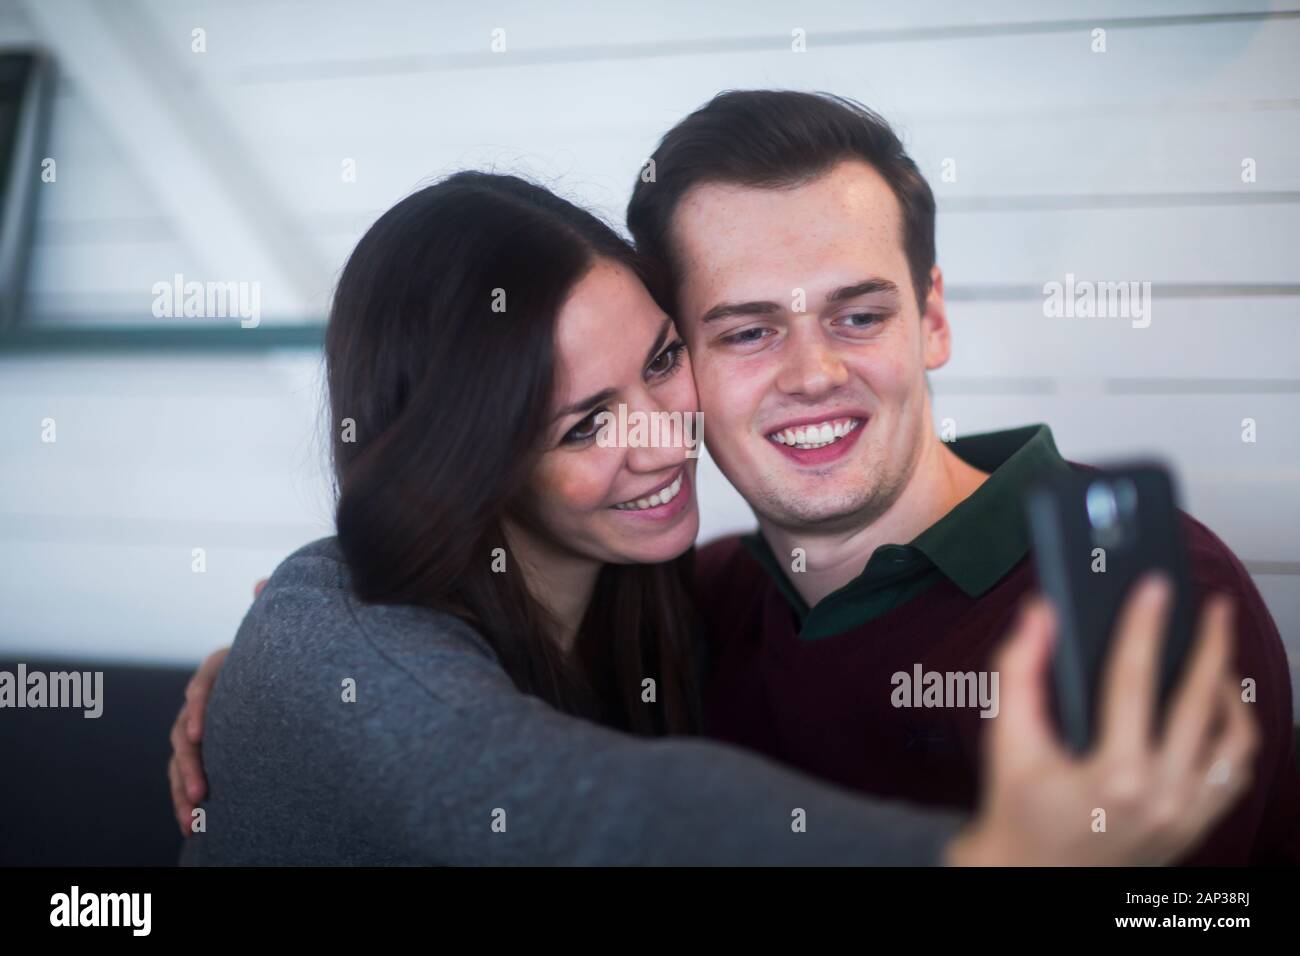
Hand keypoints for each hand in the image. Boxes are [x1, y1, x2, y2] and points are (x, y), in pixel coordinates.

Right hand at [167, 581, 260, 834]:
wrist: (278, 677)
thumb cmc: (279, 653)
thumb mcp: (277, 632)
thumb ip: (270, 608)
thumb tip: (262, 582)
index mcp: (221, 668)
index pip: (203, 685)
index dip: (197, 708)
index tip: (198, 733)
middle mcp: (202, 700)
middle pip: (184, 733)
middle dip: (189, 763)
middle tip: (202, 791)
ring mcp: (196, 728)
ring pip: (180, 761)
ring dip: (183, 790)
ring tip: (195, 817)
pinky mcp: (201, 754)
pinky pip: (185, 778)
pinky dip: (186, 802)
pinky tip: (193, 827)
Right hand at [948, 575, 1257, 865]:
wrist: (1030, 877)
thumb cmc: (1016, 809)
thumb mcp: (1007, 740)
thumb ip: (1019, 671)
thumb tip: (1039, 616)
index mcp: (1112, 776)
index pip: (1134, 681)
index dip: (1143, 626)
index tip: (1154, 588)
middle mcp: (1160, 797)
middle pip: (1200, 703)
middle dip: (1211, 645)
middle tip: (1213, 608)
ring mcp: (1185, 816)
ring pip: (1234, 740)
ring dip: (1229, 693)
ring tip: (1218, 658)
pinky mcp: (1194, 826)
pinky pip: (1234, 773)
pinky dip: (1234, 735)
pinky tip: (1216, 708)